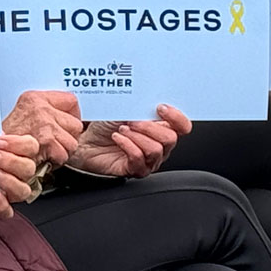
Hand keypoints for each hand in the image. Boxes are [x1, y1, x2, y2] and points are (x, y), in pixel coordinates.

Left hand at [0, 134, 38, 218]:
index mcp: (15, 154)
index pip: (30, 147)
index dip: (18, 144)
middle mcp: (16, 173)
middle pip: (28, 168)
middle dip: (10, 161)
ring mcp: (8, 191)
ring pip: (23, 190)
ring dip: (8, 180)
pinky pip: (7, 212)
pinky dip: (2, 205)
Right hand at [1, 90, 82, 167]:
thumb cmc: (6, 137)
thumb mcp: (23, 113)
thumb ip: (44, 109)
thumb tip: (67, 113)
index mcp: (35, 99)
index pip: (71, 101)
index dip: (71, 115)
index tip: (66, 123)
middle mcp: (41, 109)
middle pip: (75, 125)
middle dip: (67, 137)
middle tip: (53, 142)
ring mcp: (45, 125)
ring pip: (72, 142)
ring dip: (61, 151)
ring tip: (46, 151)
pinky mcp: (46, 142)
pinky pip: (63, 154)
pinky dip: (55, 161)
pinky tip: (43, 158)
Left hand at [67, 104, 189, 177]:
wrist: (87, 141)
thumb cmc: (106, 126)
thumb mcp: (125, 109)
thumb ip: (142, 106)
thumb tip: (150, 100)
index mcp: (161, 128)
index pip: (183, 126)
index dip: (176, 117)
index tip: (160, 108)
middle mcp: (159, 145)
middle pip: (170, 139)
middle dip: (150, 127)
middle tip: (133, 121)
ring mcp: (149, 159)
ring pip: (156, 150)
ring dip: (137, 136)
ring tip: (122, 130)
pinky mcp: (136, 170)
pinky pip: (139, 159)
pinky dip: (127, 145)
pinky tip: (118, 138)